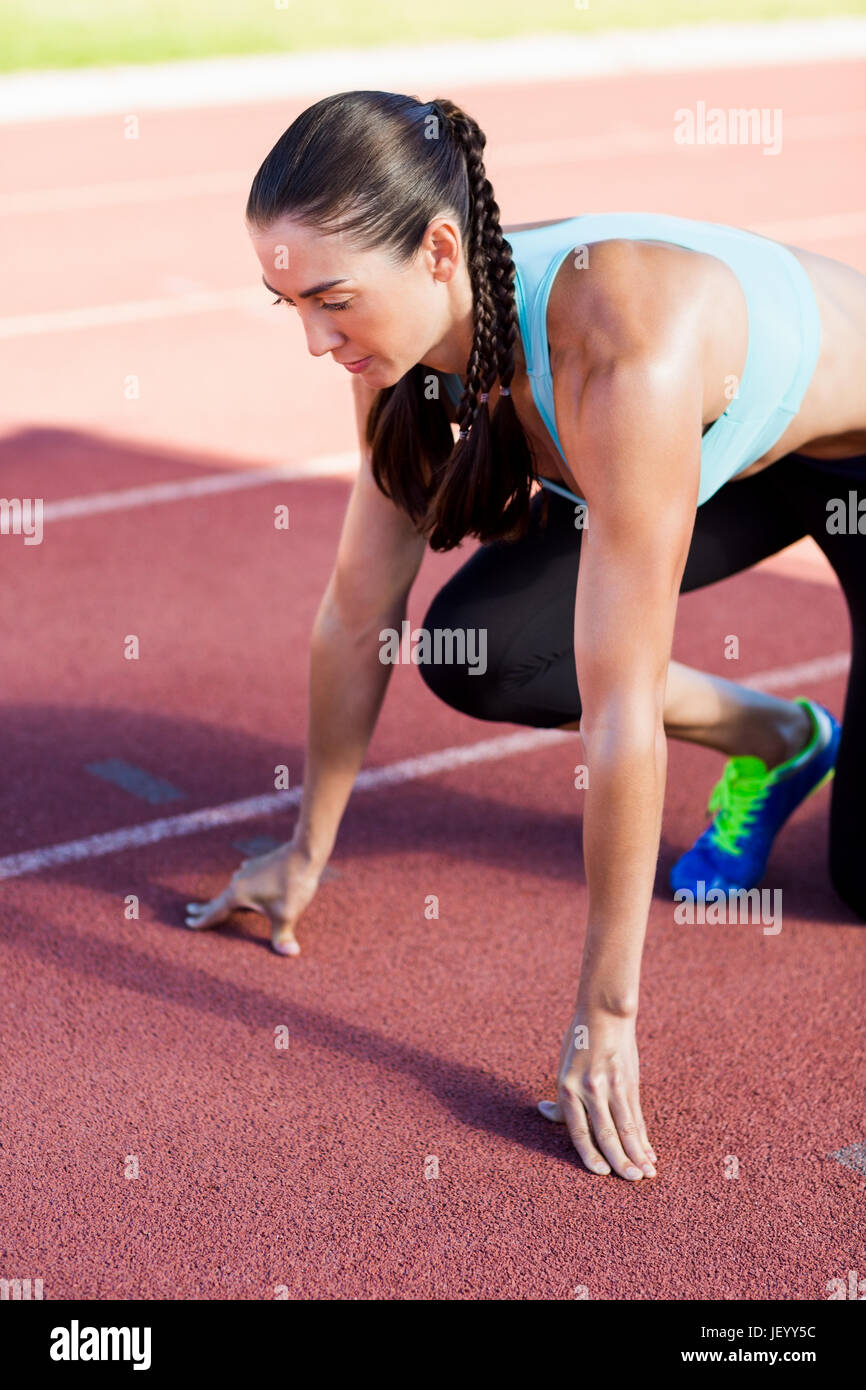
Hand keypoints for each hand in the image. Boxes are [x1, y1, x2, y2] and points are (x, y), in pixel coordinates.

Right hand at [184, 838, 323, 954]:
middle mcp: (238, 881)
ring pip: (232, 888)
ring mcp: (248, 871)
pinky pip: (245, 880)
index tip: (189, 923)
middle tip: (189, 910)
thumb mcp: (287, 914)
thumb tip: (290, 953)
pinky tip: (244, 883)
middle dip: (205, 907)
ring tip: (219, 903)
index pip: (215, 911)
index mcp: (238, 895)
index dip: (203, 920)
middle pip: (218, 898)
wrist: (304, 853)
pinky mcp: (259, 865)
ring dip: (224, 897)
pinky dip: (241, 887)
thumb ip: (283, 936)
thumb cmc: (293, 884)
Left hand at [538, 1007, 657, 1180]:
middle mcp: (590, 1088)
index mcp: (568, 1087)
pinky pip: (637, 1115)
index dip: (590, 1153)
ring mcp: (613, 1085)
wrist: (604, 1014)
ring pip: (627, 1126)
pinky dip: (644, 1136)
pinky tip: (649, 1151)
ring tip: (647, 1173)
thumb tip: (545, 1113)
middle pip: (606, 1132)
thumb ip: (561, 1097)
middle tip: (633, 1180)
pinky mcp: (631, 1082)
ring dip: (638, 1153)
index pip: (578, 1129)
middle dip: (621, 1160)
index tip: (601, 1173)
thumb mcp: (563, 1068)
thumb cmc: (578, 1042)